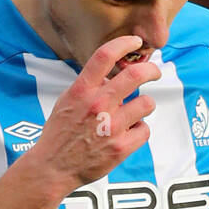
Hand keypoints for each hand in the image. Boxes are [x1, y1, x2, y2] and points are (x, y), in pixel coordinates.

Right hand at [31, 35, 160, 190]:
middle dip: (152, 70)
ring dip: (145, 105)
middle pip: (135, 75)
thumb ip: (89, 86)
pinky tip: (129, 133)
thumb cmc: (60, 134)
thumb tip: (113, 76)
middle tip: (155, 72)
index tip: (135, 41)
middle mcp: (98, 105)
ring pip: (146, 103)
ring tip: (136, 112)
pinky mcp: (120, 148)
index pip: (105, 56)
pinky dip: (140, 130)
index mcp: (82, 91)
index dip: (124, 43)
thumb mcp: (67, 101)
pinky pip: (145, 130)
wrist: (53, 168)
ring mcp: (110, 127)